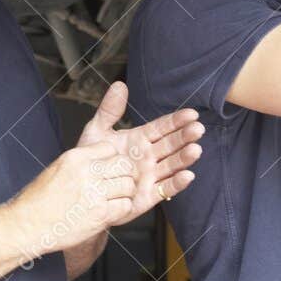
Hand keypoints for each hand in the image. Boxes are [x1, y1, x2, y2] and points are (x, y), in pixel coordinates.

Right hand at [12, 133, 138, 259]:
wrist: (27, 225)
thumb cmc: (36, 202)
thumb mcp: (56, 171)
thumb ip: (79, 166)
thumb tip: (99, 165)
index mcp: (75, 158)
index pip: (110, 149)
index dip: (114, 160)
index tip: (111, 170)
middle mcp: (87, 172)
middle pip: (124, 165)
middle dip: (126, 175)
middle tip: (120, 185)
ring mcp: (95, 193)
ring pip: (128, 185)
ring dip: (125, 194)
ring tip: (115, 200)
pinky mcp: (100, 214)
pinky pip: (125, 206)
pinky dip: (122, 210)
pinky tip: (112, 212)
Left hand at [77, 78, 203, 223]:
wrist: (83, 190)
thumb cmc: (91, 161)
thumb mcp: (97, 131)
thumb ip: (109, 110)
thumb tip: (120, 85)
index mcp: (140, 139)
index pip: (162, 127)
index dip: (177, 121)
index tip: (191, 114)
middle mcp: (149, 157)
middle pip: (171, 145)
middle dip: (185, 137)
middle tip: (198, 129)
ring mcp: (151, 176)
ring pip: (172, 166)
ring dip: (184, 158)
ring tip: (195, 150)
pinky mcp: (149, 196)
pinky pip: (165, 189)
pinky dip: (177, 184)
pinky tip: (187, 176)